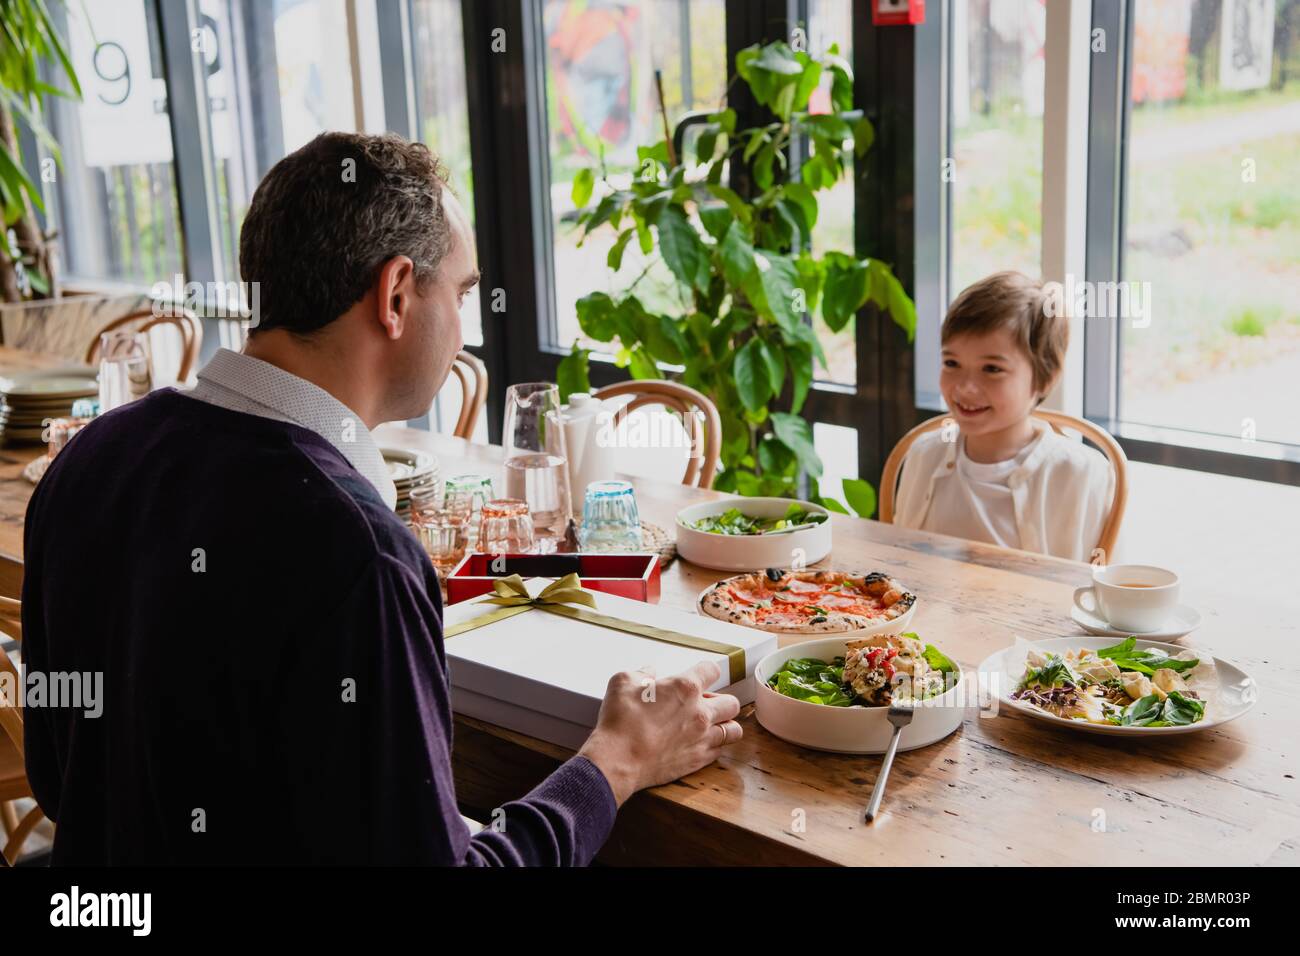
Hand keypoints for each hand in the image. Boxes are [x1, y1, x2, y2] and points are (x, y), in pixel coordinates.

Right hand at [578, 660, 741, 805]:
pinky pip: (720, 751)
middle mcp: (701, 712)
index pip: (712, 670)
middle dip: (720, 700)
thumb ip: (641, 673)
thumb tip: (648, 673)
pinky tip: (701, 743)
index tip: (700, 675)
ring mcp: (702, 738)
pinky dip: (715, 746)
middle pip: (731, 702)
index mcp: (685, 687)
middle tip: (704, 704)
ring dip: (725, 724)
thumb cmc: (620, 720)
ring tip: (711, 725)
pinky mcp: (697, 760)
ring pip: (734, 730)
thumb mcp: (623, 683)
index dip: (706, 670)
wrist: (618, 759)